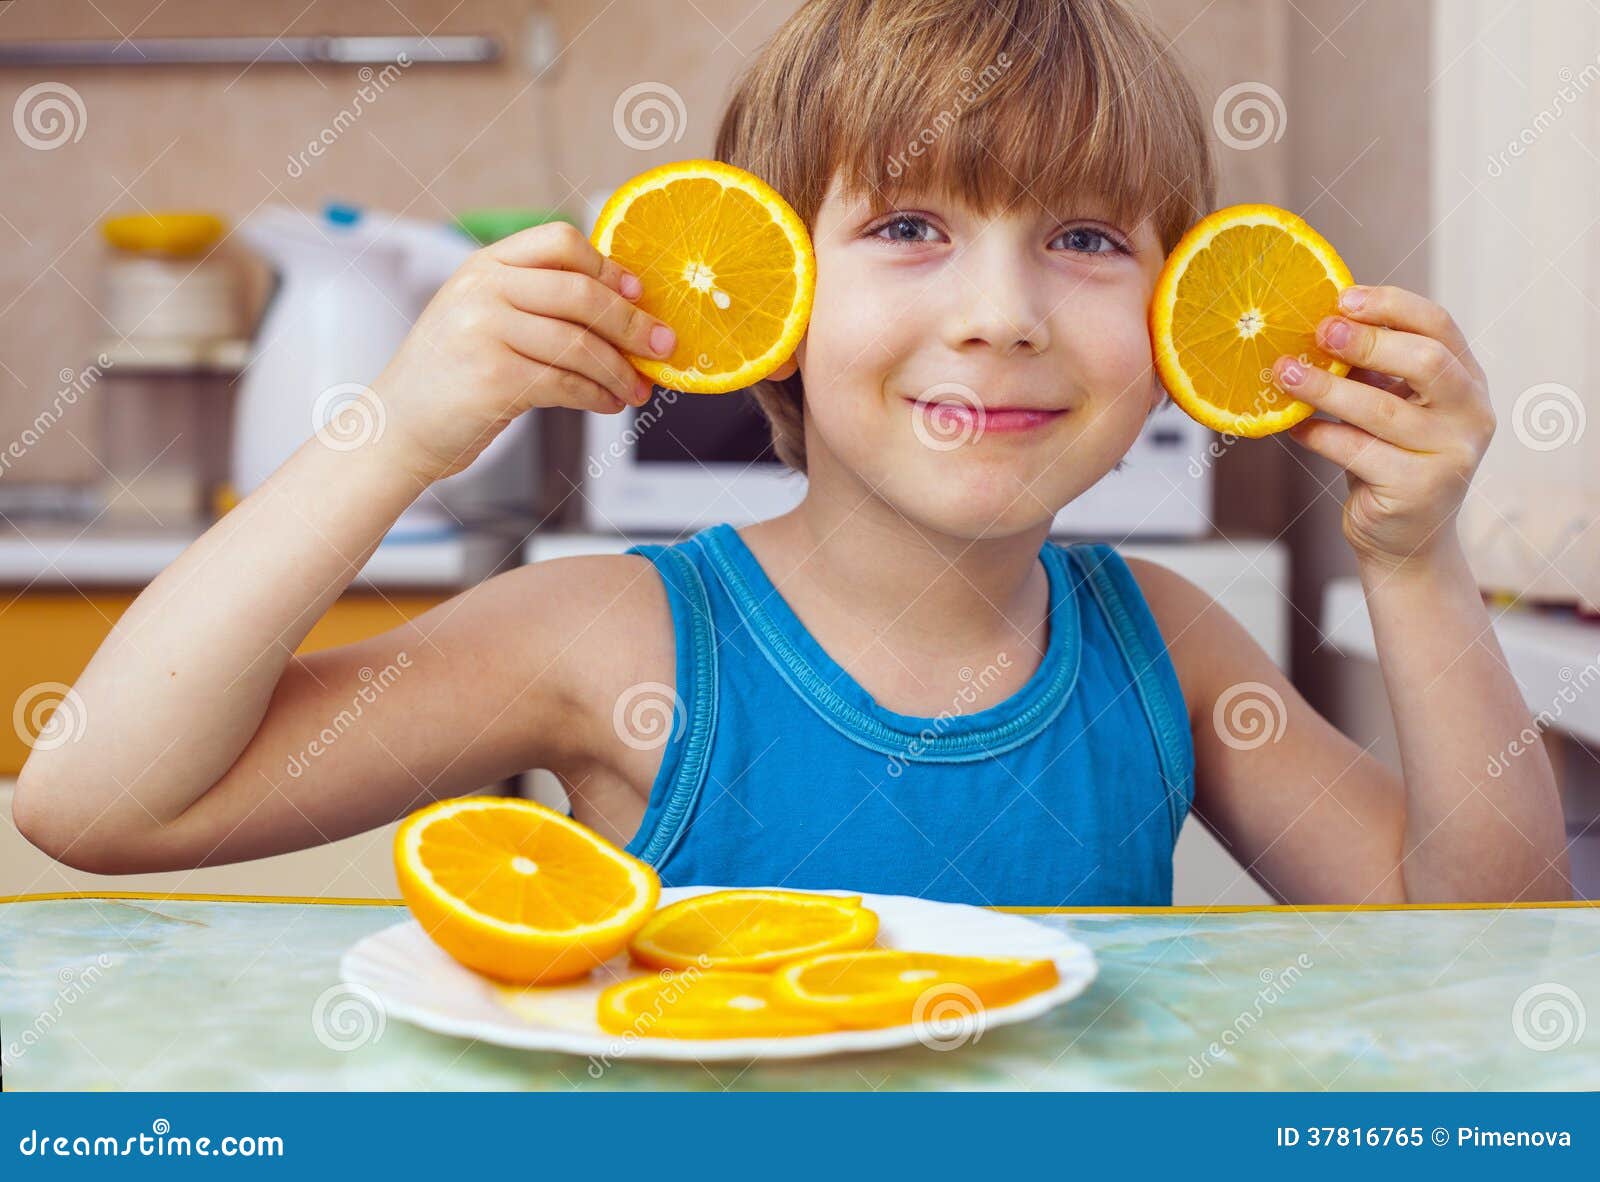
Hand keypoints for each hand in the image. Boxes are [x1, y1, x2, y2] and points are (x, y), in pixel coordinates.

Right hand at [371, 221, 676, 483]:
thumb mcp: (481, 319)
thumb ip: (534, 302)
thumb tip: (626, 309)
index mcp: (483, 266)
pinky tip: (609, 404)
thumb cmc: (451, 378)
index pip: (559, 241)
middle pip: (581, 293)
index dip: (608, 267)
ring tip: (637, 390)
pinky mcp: (492, 378)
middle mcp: (481, 290)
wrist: (395, 428)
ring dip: (620, 371)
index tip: (639, 293)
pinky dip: (597, 396)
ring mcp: (483, 331)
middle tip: (663, 346)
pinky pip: (566, 383)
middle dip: (632, 323)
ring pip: (580, 344)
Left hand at [1270, 284, 1495, 571]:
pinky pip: (1359, 452)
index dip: (1392, 305)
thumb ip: (1372, 369)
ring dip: (1327, 387)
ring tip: (1284, 373)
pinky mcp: (1419, 489)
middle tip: (1319, 332)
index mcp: (1468, 381)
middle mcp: (1471, 414)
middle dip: (1368, 341)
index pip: (1440, 326)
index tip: (1343, 298)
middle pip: (1426, 362)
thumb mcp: (1390, 406)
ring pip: (1383, 410)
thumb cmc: (1391, 460)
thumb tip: (1320, 322)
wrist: (1405, 541)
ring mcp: (1451, 454)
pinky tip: (1296, 427)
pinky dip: (1321, 435)